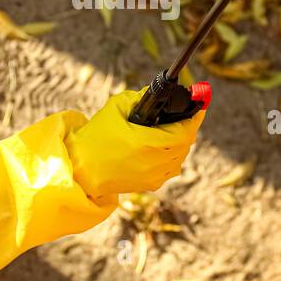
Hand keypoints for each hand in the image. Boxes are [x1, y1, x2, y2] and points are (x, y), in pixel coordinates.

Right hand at [65, 88, 205, 199]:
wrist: (81, 168)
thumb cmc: (95, 136)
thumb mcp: (116, 108)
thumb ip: (140, 98)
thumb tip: (159, 95)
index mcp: (147, 143)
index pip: (184, 131)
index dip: (195, 117)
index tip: (199, 106)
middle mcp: (154, 163)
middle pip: (186, 144)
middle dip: (188, 127)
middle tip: (187, 115)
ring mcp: (153, 177)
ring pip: (180, 157)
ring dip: (181, 143)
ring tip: (176, 129)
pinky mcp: (149, 185)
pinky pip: (171, 169)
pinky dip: (173, 156)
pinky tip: (165, 147)